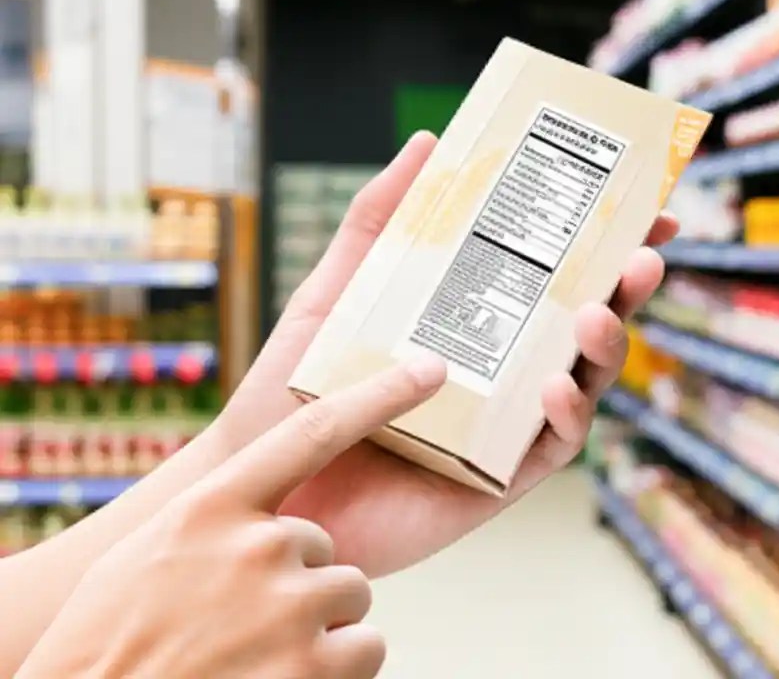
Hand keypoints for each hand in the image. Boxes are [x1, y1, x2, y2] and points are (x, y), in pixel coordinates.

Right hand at [17, 360, 446, 678]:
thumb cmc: (109, 641)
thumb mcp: (148, 555)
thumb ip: (215, 522)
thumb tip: (271, 520)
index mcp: (209, 509)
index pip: (313, 432)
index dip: (379, 395)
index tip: (427, 371)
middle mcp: (256, 547)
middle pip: (327, 546)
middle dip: (300, 581)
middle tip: (243, 623)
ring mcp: (288, 606)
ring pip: (351, 595)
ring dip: (320, 627)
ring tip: (258, 656)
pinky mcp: (315, 667)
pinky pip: (366, 647)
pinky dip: (337, 668)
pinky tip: (284, 678)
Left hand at [211, 132, 676, 576]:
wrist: (261, 490)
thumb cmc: (293, 394)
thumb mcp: (336, 293)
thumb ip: (377, 220)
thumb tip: (428, 142)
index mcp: (477, 321)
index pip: (557, 277)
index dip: (607, 245)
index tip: (647, 208)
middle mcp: (503, 370)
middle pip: (586, 324)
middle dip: (626, 290)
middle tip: (643, 257)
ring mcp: (507, 424)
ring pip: (584, 382)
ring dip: (604, 347)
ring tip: (595, 314)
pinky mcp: (500, 478)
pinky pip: (552, 447)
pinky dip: (564, 416)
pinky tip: (554, 387)